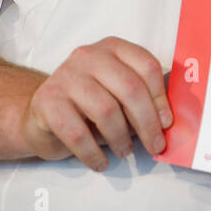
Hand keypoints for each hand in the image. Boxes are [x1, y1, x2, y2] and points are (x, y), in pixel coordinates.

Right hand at [22, 37, 170, 169]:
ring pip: (106, 110)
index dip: (161, 97)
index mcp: (114, 48)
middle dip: (147, 122)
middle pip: (130, 88)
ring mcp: (66, 76)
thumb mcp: (118, 94)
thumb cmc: (90, 105)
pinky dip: (93, 153)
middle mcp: (89, 55)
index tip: (167, 123)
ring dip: (121, 138)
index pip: (147, 66)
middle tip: (155, 146)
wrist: (43, 114)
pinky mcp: (47, 101)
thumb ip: (143, 98)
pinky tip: (101, 162)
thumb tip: (167, 122)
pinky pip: (77, 133)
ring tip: (124, 152)